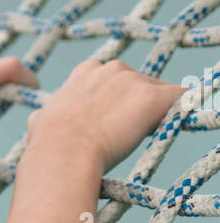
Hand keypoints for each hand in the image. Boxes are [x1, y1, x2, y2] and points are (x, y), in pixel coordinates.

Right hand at [27, 59, 188, 172]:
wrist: (62, 152)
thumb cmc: (47, 143)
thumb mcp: (39, 121)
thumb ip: (44, 115)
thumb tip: (38, 121)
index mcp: (86, 72)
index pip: (112, 78)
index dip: (116, 98)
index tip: (113, 118)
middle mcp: (111, 69)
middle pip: (138, 82)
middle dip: (138, 103)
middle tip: (131, 130)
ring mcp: (133, 81)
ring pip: (159, 91)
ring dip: (159, 110)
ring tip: (149, 134)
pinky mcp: (152, 99)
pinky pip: (181, 98)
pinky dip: (183, 109)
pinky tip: (179, 123)